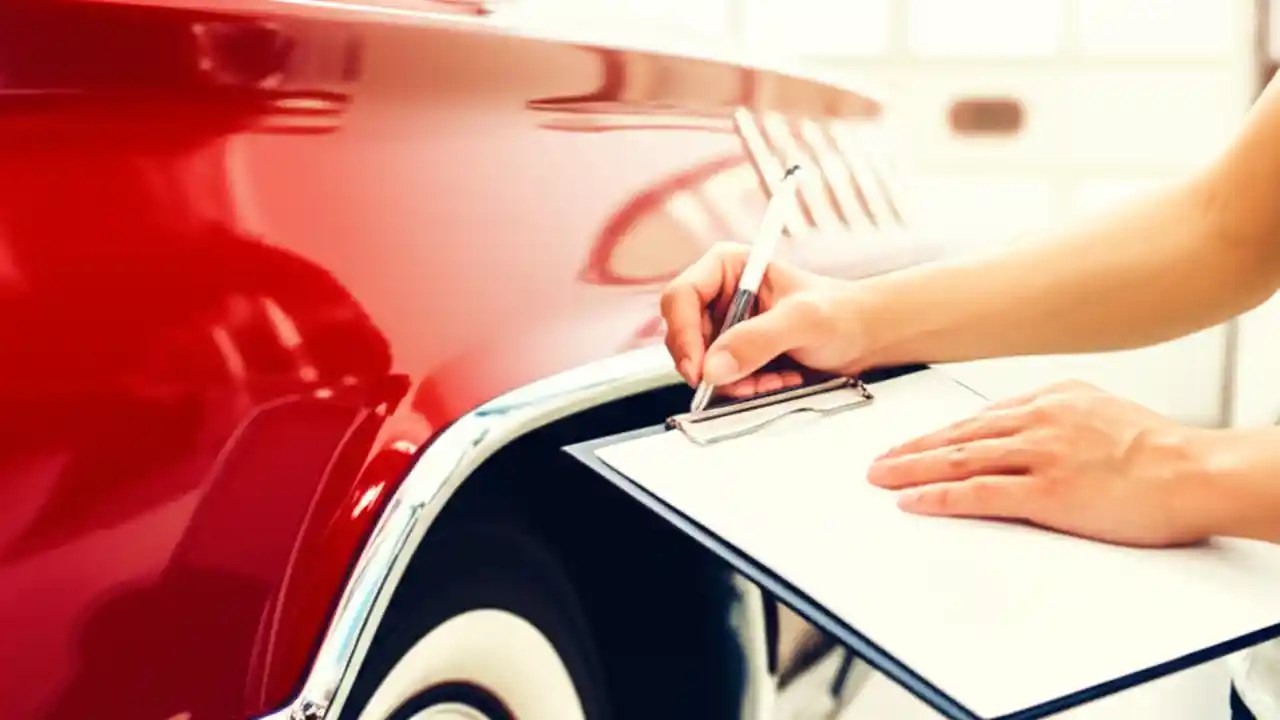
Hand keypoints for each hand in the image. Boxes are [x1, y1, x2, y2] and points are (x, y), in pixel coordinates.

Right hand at [659, 243, 862, 397]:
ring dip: (734, 382)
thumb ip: (757, 340)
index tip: (699, 369)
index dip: (682, 334)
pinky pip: (720, 380)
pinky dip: (744, 389)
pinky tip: (776, 381)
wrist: (863, 337)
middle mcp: (718, 295)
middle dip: (713, 366)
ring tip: (774, 379)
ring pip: (701, 364)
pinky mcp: (733, 354)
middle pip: (684, 336)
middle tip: (744, 383)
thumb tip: (714, 367)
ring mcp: (723, 327)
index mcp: (726, 267)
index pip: (680, 297)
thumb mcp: (802, 321)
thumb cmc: (840, 312)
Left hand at [867, 380, 1218, 546]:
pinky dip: (939, 497)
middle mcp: (1038, 420)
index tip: (914, 442)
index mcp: (1051, 399)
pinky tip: (912, 501)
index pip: (979, 416)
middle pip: (958, 434)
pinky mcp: (1046, 491)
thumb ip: (1058, 415)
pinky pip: (978, 493)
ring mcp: (1039, 454)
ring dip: (912, 469)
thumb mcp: (1100, 411)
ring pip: (959, 459)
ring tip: (881, 478)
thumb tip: (1025, 425)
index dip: (940, 432)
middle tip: (878, 461)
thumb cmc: (1157, 450)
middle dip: (912, 449)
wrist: (1194, 471)